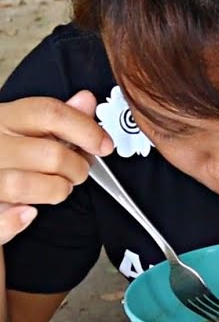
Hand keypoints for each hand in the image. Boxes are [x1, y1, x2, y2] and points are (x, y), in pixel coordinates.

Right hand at [0, 91, 111, 242]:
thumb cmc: (5, 155)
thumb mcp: (24, 129)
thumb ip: (55, 118)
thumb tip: (86, 100)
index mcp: (3, 119)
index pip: (48, 112)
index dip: (86, 128)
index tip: (104, 145)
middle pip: (49, 153)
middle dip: (76, 168)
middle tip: (76, 173)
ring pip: (22, 185)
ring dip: (53, 191)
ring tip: (57, 189)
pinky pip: (0, 220)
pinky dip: (16, 221)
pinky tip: (27, 213)